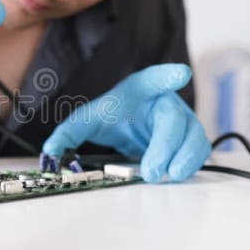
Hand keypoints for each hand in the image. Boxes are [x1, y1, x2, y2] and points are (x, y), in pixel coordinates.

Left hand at [41, 64, 210, 182]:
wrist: (130, 125)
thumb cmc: (114, 116)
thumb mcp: (89, 120)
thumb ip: (68, 133)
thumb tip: (50, 152)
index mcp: (142, 89)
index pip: (155, 78)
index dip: (168, 75)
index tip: (180, 72)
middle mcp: (166, 103)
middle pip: (175, 118)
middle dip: (167, 146)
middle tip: (152, 170)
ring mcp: (183, 121)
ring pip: (195, 137)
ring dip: (185, 158)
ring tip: (168, 176)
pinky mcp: (190, 141)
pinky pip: (199, 152)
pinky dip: (190, 165)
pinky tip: (174, 175)